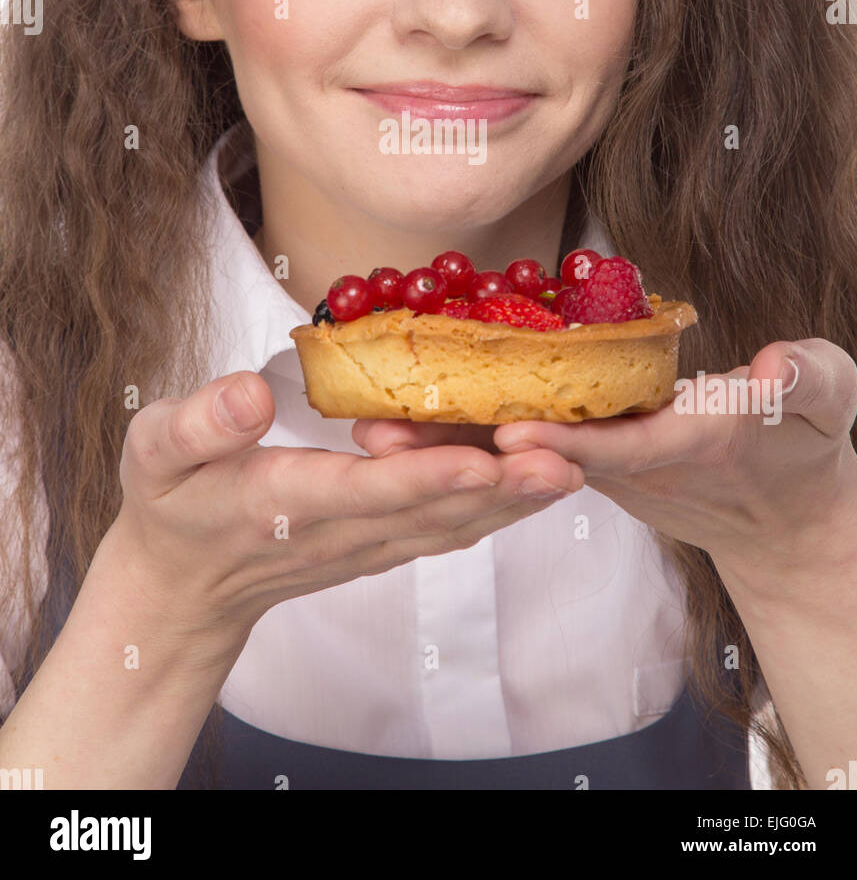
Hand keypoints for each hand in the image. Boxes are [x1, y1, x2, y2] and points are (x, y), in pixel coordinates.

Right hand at [111, 370, 584, 638]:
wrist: (182, 589)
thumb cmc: (169, 502)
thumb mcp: (155, 453)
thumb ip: (198, 424)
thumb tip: (248, 393)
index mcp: (281, 503)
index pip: (363, 492)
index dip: (424, 477)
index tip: (483, 460)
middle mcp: (337, 533)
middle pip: (429, 512)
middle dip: (502, 488)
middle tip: (569, 457)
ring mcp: (365, 547)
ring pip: (449, 525)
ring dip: (514, 502)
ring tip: (575, 464)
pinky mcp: (381, 546)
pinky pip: (445, 530)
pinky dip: (496, 508)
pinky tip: (537, 483)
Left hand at [353, 339, 856, 568]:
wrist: (779, 504)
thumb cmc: (803, 441)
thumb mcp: (825, 402)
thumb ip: (807, 381)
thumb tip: (777, 367)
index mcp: (688, 449)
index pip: (622, 449)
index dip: (566, 443)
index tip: (511, 434)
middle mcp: (629, 466)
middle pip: (540, 460)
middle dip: (465, 451)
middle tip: (384, 434)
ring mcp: (600, 464)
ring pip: (516, 455)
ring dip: (445, 444)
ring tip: (368, 426)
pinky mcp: (583, 454)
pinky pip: (519, 444)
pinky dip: (466, 431)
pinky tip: (408, 411)